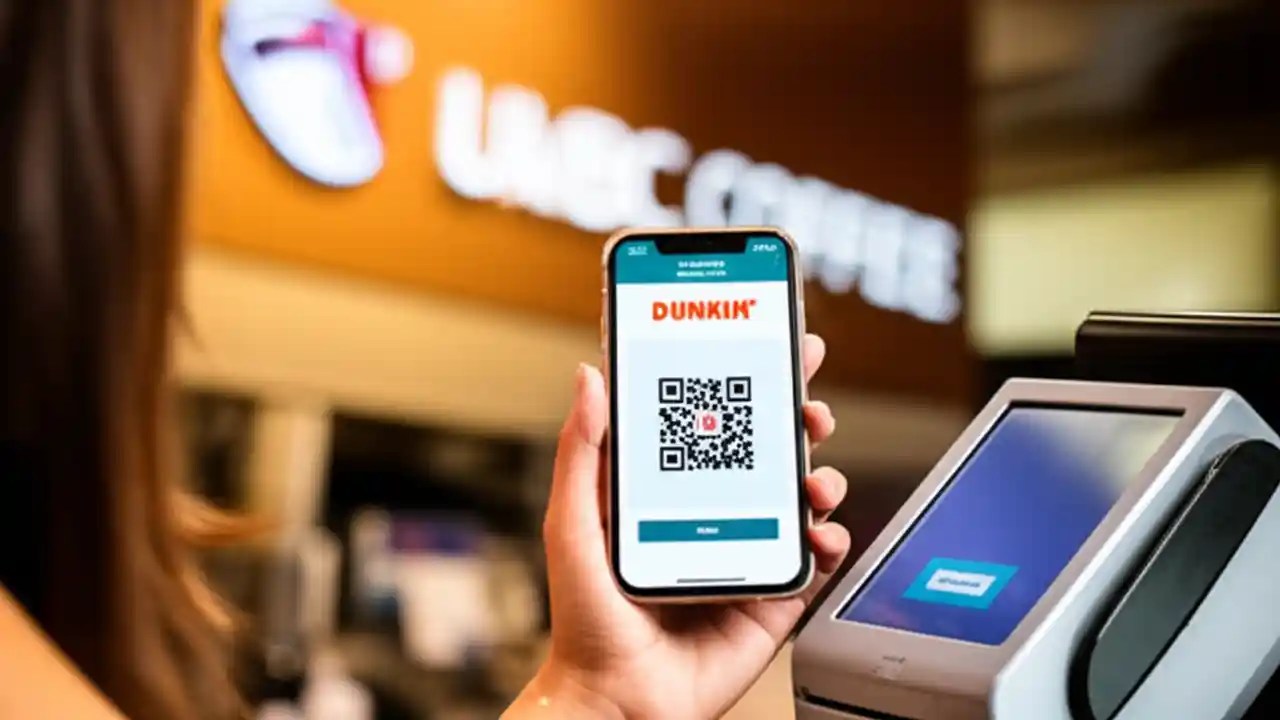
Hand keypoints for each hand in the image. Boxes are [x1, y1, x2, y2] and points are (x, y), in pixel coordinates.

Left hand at [505, 335, 850, 719]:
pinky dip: (828, 541)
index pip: (711, 422)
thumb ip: (582, 451)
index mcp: (667, 490)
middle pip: (766, 450)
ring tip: (815, 478)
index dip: (742, 380)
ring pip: (798, 498)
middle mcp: (711, 515)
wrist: (617, 700)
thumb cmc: (585, 619)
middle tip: (810, 401)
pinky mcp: (771, 598)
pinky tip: (818, 535)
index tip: (766, 343)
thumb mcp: (573, 522)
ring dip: (820, 476)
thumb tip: (591, 376)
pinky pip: (814, 560)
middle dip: (798, 416)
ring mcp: (744, 554)